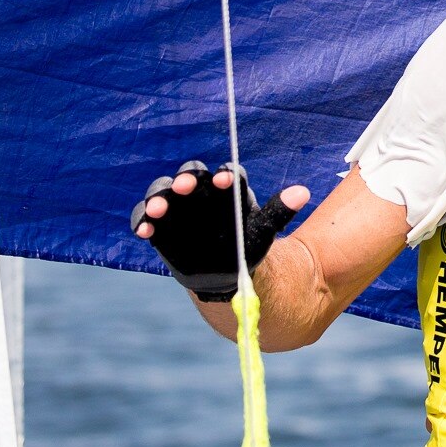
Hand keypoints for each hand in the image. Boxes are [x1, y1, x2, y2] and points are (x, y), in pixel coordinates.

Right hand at [131, 160, 308, 301]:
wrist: (225, 272)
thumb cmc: (248, 246)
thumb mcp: (265, 231)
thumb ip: (280, 212)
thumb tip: (303, 192)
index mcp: (229, 188)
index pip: (226, 174)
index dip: (224, 175)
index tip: (223, 182)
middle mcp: (201, 191)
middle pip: (190, 175)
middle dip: (186, 179)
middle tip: (184, 187)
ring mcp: (177, 206)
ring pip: (162, 191)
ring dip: (158, 197)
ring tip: (159, 209)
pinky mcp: (159, 224)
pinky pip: (145, 217)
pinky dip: (142, 220)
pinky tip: (144, 231)